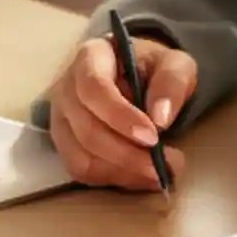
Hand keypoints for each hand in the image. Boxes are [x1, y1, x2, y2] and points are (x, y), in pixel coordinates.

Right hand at [48, 36, 196, 189]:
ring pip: (82, 157)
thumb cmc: (153, 68)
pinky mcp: (66, 146)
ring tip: (159, 172)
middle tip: (168, 164)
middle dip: (128, 155)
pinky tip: (142, 176)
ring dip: (123, 172)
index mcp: (90, 58)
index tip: (153, 137)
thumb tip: (161, 118)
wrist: (141, 77)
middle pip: (87, 130)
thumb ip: (172, 83)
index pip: (93, 89)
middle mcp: (66, 88)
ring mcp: (62, 120)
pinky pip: (82, 171)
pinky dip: (114, 179)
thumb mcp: (174, 63)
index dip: (120, 117)